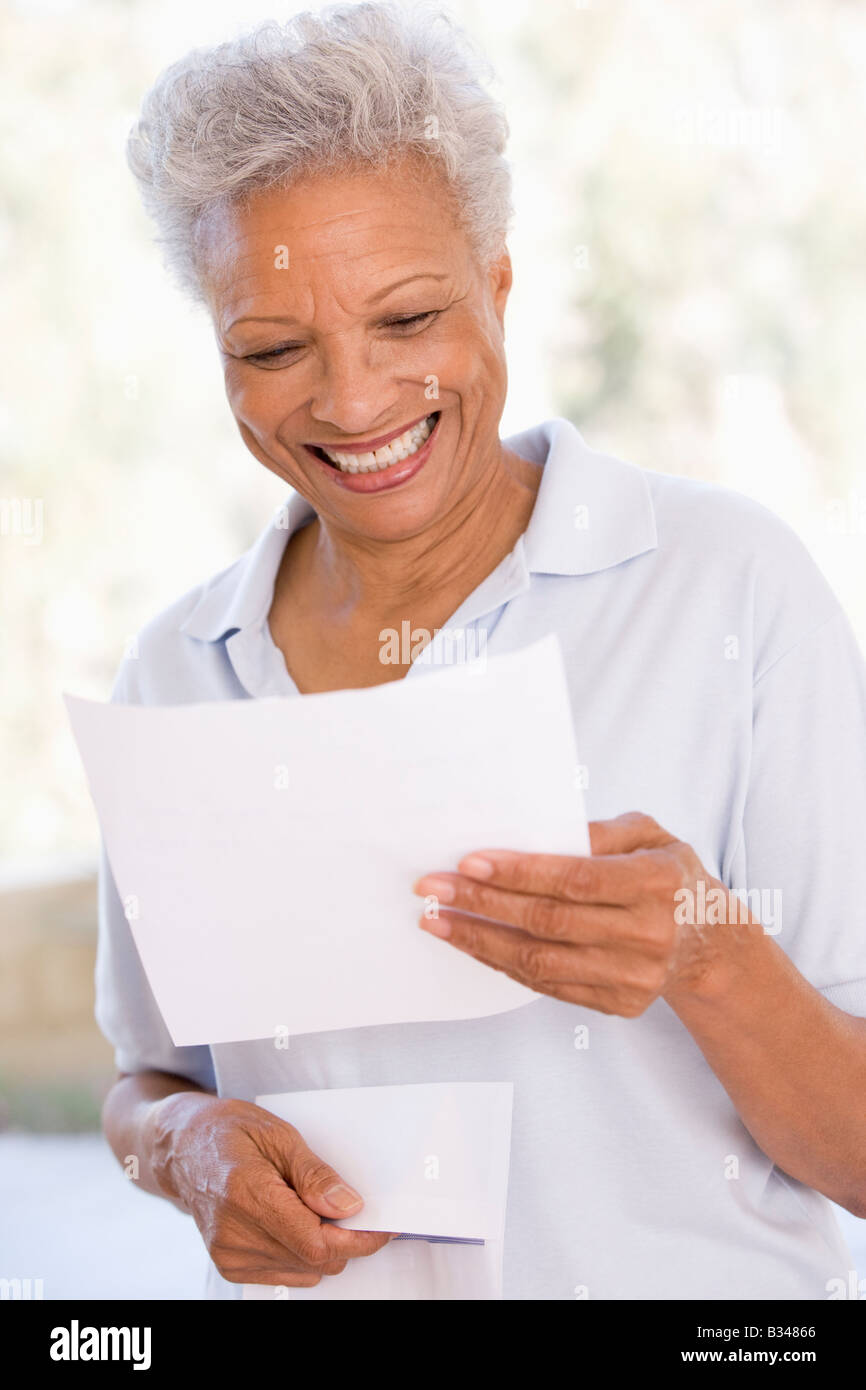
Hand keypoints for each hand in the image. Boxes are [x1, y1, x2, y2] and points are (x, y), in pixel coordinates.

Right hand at [148, 1092, 393, 1286]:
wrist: (182, 1150)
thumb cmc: (228, 1132)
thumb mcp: (278, 1134)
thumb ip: (314, 1175)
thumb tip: (349, 1206)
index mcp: (246, 1192)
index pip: (316, 1242)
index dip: (358, 1239)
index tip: (381, 1227)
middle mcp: (233, 1232)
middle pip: (315, 1259)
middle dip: (344, 1238)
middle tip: (351, 1206)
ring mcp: (228, 1254)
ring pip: (306, 1270)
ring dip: (323, 1245)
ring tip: (309, 1205)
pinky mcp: (229, 1266)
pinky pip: (286, 1273)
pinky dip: (301, 1253)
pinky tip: (292, 1220)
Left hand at [413, 811, 744, 1016]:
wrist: (710, 941)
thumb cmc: (669, 874)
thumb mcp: (650, 834)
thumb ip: (601, 831)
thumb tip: (541, 832)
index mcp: (657, 882)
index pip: (575, 879)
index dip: (519, 873)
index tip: (468, 862)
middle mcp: (648, 934)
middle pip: (549, 922)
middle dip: (482, 904)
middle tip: (432, 889)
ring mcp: (634, 976)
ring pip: (541, 962)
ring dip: (480, 941)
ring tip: (437, 921)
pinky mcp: (619, 1003)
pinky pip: (548, 986)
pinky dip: (504, 964)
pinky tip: (474, 943)